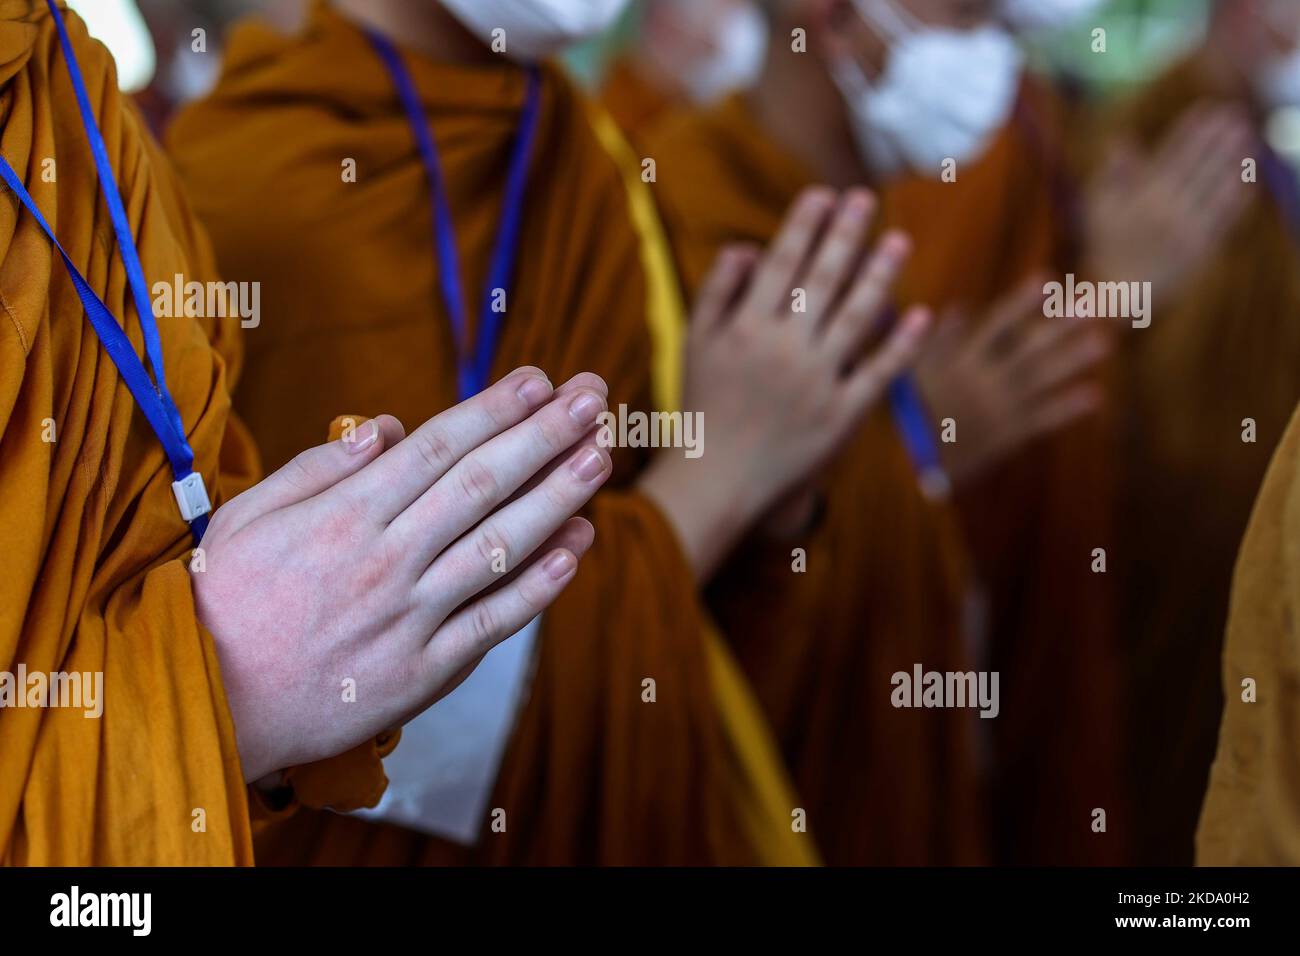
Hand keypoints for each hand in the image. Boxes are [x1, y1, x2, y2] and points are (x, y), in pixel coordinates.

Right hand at [191, 368, 612, 781]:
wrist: (205, 704)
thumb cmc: (221, 600)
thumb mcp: (247, 516)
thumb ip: (318, 468)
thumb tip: (385, 426)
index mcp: (344, 515)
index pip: (438, 448)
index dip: (495, 410)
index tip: (539, 380)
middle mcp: (387, 560)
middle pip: (482, 484)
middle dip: (545, 435)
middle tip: (592, 396)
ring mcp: (409, 618)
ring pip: (500, 546)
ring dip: (558, 498)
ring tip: (600, 455)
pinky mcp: (422, 672)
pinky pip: (493, 623)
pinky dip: (538, 586)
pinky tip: (576, 550)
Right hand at [640, 187, 930, 580]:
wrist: (716, 480)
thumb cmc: (702, 405)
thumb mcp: (693, 344)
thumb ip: (717, 291)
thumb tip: (747, 246)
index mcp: (745, 327)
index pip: (781, 263)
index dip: (804, 225)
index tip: (824, 194)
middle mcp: (782, 349)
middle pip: (822, 280)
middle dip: (846, 234)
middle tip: (866, 198)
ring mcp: (815, 383)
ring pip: (856, 317)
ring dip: (880, 275)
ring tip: (899, 240)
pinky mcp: (840, 416)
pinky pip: (876, 374)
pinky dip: (900, 345)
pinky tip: (919, 315)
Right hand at [914, 275, 1108, 487]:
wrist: (906, 462)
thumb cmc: (907, 409)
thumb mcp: (910, 367)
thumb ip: (937, 339)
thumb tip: (960, 308)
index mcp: (960, 360)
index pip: (997, 325)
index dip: (1022, 303)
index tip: (1048, 280)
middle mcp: (984, 380)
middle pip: (1028, 349)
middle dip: (1060, 326)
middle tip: (1094, 305)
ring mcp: (998, 408)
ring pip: (1041, 380)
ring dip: (1073, 361)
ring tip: (1104, 342)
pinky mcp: (1006, 435)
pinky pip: (1041, 420)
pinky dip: (1067, 409)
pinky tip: (1095, 396)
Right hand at [1083, 104, 1252, 306]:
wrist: (1118, 293)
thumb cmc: (1106, 246)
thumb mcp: (1097, 208)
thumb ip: (1111, 174)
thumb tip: (1122, 140)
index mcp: (1141, 197)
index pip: (1170, 154)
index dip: (1190, 130)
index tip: (1206, 108)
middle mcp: (1165, 210)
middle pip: (1197, 165)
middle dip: (1216, 138)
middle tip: (1234, 113)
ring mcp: (1186, 229)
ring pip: (1214, 186)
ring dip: (1233, 160)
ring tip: (1247, 136)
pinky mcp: (1201, 248)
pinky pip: (1223, 217)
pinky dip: (1236, 196)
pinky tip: (1246, 178)